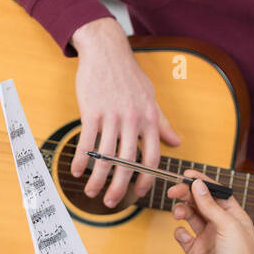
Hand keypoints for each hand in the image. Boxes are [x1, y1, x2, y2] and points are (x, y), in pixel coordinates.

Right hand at [69, 17, 181, 206]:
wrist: (107, 51)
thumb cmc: (129, 75)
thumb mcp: (151, 98)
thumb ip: (162, 123)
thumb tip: (177, 143)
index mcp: (150, 119)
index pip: (151, 157)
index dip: (146, 179)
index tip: (139, 193)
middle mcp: (133, 120)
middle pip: (127, 163)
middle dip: (120, 188)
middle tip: (113, 202)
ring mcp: (112, 116)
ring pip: (105, 157)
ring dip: (97, 179)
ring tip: (91, 191)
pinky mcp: (92, 111)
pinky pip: (86, 142)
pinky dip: (80, 160)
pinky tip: (76, 171)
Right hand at [166, 171, 253, 253]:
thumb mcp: (228, 227)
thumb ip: (211, 205)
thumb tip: (199, 185)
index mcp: (234, 216)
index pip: (216, 193)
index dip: (202, 182)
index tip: (187, 175)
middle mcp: (220, 225)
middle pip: (200, 202)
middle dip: (187, 194)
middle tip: (174, 190)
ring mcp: (207, 238)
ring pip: (190, 216)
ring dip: (182, 211)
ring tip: (178, 213)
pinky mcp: (196, 252)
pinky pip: (183, 236)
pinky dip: (180, 233)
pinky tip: (183, 236)